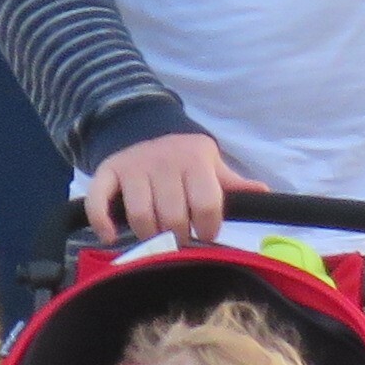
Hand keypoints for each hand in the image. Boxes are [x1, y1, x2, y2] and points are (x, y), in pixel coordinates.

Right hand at [84, 130, 252, 244]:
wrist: (142, 124)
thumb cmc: (183, 155)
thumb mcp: (210, 164)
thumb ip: (233, 183)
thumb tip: (264, 192)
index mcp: (195, 161)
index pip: (206, 205)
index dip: (208, 228)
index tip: (205, 234)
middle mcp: (164, 163)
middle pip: (174, 216)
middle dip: (179, 237)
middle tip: (180, 240)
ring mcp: (134, 167)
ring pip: (141, 216)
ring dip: (149, 235)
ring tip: (156, 237)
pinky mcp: (108, 171)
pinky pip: (100, 201)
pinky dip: (103, 222)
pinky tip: (111, 237)